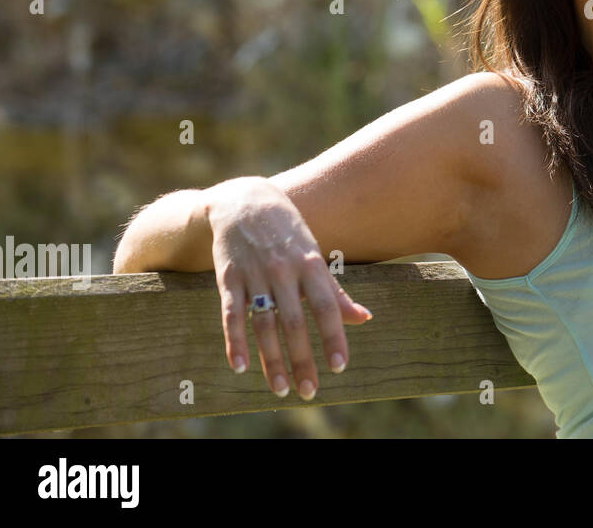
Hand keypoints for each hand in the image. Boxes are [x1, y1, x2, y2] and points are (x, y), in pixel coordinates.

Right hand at [206, 177, 372, 398]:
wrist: (244, 200)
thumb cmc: (288, 233)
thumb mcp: (315, 255)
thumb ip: (335, 291)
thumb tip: (364, 318)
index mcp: (311, 264)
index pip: (326, 306)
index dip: (333, 336)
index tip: (339, 366)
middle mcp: (284, 270)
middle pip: (294, 322)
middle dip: (302, 359)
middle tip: (309, 392)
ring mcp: (255, 274)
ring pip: (264, 323)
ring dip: (272, 359)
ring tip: (281, 389)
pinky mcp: (227, 277)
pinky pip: (231, 313)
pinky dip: (234, 341)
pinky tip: (241, 367)